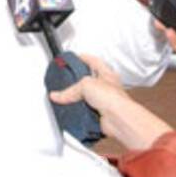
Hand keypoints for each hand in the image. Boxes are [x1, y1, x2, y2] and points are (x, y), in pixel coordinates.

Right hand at [50, 54, 170, 151]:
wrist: (118, 119)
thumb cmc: (112, 98)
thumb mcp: (86, 85)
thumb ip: (70, 90)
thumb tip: (57, 95)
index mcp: (107, 74)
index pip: (95, 61)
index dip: (85, 58)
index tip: (76, 57)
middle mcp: (107, 87)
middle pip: (90, 80)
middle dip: (79, 81)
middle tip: (68, 79)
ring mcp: (104, 102)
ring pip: (87, 98)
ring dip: (78, 99)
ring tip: (66, 97)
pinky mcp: (100, 115)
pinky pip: (86, 112)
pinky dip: (79, 112)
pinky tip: (73, 112)